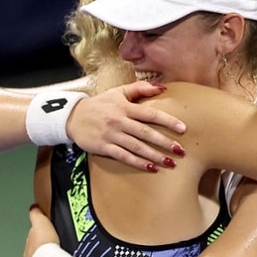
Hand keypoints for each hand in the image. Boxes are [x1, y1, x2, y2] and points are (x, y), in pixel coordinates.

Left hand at [23, 204, 60, 256]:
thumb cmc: (45, 245)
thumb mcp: (41, 222)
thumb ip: (36, 215)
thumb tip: (33, 207)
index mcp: (28, 243)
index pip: (32, 235)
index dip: (39, 232)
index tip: (45, 232)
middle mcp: (29, 256)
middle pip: (36, 248)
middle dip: (43, 246)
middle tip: (54, 244)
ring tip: (57, 255)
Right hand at [66, 81, 186, 170]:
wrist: (73, 116)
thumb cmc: (100, 104)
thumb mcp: (118, 92)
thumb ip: (140, 88)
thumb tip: (162, 88)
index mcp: (125, 107)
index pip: (150, 114)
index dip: (168, 121)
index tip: (183, 129)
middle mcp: (119, 121)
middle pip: (146, 133)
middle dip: (164, 142)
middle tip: (180, 151)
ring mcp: (111, 135)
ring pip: (136, 147)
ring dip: (154, 155)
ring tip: (170, 162)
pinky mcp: (104, 147)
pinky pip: (123, 156)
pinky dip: (138, 162)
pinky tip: (151, 168)